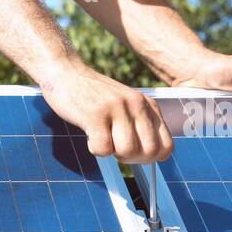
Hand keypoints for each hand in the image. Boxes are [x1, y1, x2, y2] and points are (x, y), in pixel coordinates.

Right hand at [40, 63, 173, 162]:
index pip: (166, 146)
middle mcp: (136, 104)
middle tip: (116, 148)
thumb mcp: (125, 105)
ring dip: (112, 153)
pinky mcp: (96, 114)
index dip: (150, 158)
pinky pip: (103, 149)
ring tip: (101, 138)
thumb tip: (152, 157)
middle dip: (132, 159)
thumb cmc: (94, 95)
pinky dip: (95, 149)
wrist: (65, 72)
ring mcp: (116, 108)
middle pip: (149, 152)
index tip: (133, 152)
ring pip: (128, 151)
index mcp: (147, 105)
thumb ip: (140, 124)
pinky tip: (89, 134)